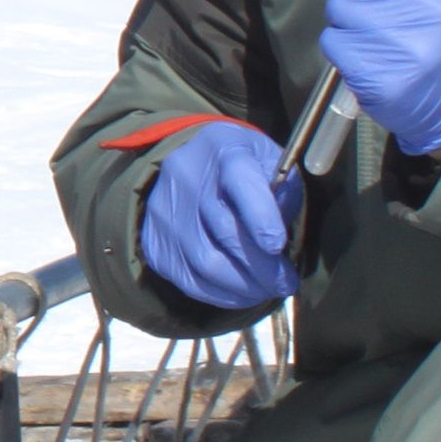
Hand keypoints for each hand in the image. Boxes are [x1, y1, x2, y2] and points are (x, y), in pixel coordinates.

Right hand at [139, 121, 303, 309]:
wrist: (192, 164)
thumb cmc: (244, 167)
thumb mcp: (270, 162)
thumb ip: (282, 194)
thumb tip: (277, 244)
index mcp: (223, 147)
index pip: (239, 180)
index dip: (260, 216)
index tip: (278, 246)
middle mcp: (186, 175)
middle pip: (224, 230)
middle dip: (262, 265)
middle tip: (286, 282)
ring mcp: (164, 209)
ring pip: (206, 262)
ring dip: (244, 286)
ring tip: (267, 290)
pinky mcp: (155, 241)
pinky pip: (189, 280)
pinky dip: (222, 294)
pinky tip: (242, 293)